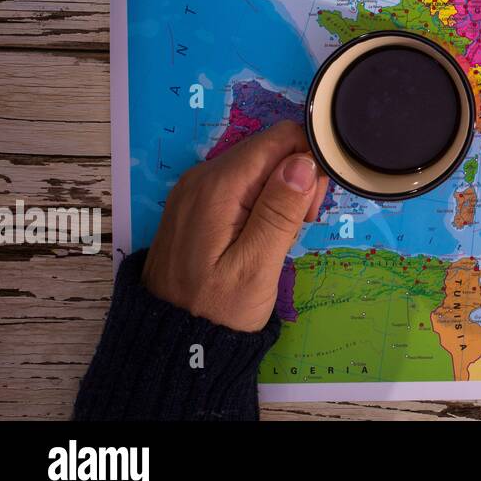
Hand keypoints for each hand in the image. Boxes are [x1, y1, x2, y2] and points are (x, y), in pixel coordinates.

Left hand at [142, 120, 326, 331]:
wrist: (170, 341)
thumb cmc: (217, 310)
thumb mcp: (256, 267)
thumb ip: (280, 211)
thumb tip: (303, 161)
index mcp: (218, 186)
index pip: (281, 138)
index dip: (309, 164)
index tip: (310, 210)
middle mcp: (203, 176)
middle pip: (271, 148)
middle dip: (298, 179)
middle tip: (298, 228)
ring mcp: (196, 188)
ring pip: (259, 164)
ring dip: (282, 192)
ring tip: (278, 237)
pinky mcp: (197, 202)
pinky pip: (242, 182)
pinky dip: (262, 201)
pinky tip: (261, 234)